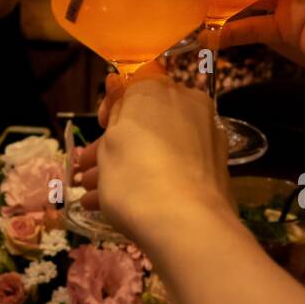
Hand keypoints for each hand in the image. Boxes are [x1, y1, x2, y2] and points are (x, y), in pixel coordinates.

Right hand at [75, 68, 228, 240]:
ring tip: (95, 199)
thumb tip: (117, 80)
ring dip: (126, 168)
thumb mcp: (110, 143)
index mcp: (158, 89)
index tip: (99, 131)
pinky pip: (176, 165)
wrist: (185, 223)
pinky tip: (122, 207)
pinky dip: (152, 179)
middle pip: (144, 122)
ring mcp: (205, 137)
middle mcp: (187, 104)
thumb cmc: (134, 175)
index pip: (131, 86)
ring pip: (158, 147)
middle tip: (90, 173)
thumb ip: (115, 111)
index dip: (111, 109)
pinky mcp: (214, 168)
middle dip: (115, 147)